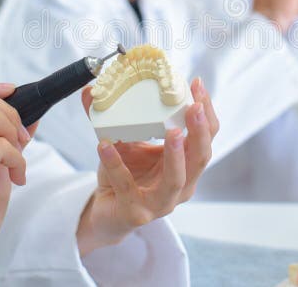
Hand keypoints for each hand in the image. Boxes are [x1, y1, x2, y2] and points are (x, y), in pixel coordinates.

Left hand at [76, 77, 218, 254]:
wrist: (108, 212)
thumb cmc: (127, 176)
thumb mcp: (127, 141)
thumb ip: (114, 115)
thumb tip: (91, 88)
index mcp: (187, 165)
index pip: (207, 137)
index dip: (207, 113)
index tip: (197, 85)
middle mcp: (181, 185)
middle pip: (201, 158)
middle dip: (200, 131)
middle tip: (194, 107)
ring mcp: (160, 202)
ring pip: (176, 179)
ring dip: (175, 155)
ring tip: (171, 131)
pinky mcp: (135, 211)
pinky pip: (126, 185)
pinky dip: (116, 164)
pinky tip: (105, 145)